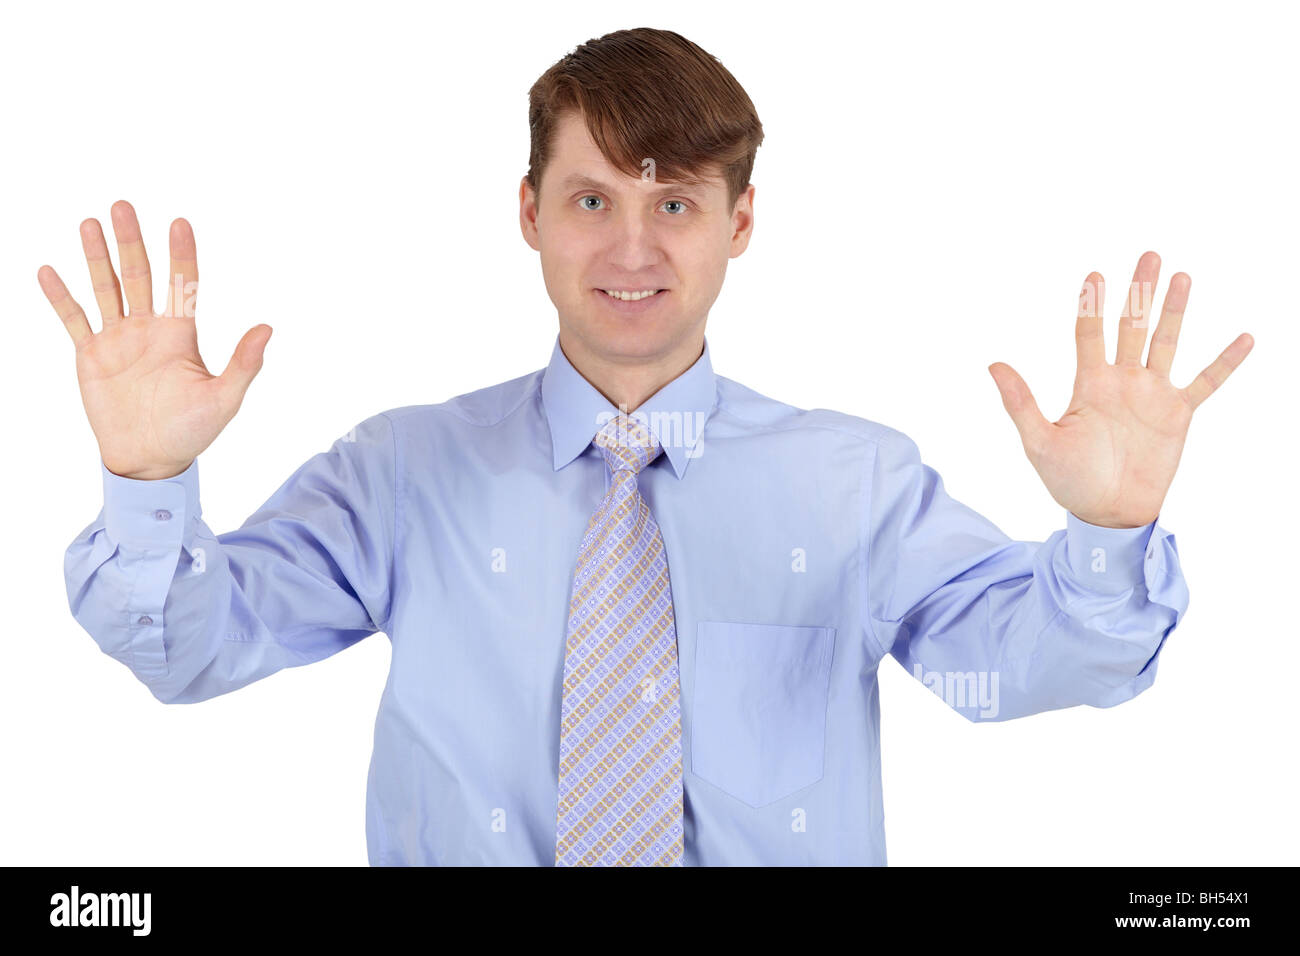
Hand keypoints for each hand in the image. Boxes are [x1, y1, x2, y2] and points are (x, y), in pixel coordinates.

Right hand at [39, 200, 271, 479]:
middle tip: (123, 205)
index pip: (182, 283)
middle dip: (131, 241)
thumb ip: (244, 363)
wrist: (151, 460)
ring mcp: (118, 339)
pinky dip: (61, 297)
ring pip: (106, 288)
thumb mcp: (225, 399)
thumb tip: (268, 328)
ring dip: (97, 257)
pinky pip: (74, 320)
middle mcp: (149, 329)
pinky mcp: (92, 356)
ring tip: (89, 223)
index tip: (179, 221)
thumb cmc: (192, 431)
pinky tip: (49, 270)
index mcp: (181, 334)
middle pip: (140, 275)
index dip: (181, 253)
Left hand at [987, 251, 1252, 528]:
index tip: (1094, 277)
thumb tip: (993, 365)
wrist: (1108, 513)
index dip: (1092, 306)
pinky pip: (1206, 383)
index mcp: (1089, 384)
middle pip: (1132, 326)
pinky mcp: (1178, 415)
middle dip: (1139, 292)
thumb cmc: (1069, 480)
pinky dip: (1225, 363)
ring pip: (1165, 342)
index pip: (1089, 334)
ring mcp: (1152, 394)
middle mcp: (1122, 381)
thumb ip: (1020, 403)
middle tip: (1149, 254)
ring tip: (1182, 277)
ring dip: (1174, 312)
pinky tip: (1244, 337)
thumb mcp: (1039, 442)